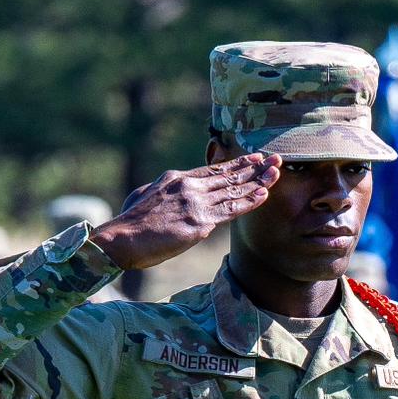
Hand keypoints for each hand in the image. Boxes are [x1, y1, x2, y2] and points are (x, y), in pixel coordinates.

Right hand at [92, 154, 281, 271]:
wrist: (121, 239)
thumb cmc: (129, 224)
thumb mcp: (144, 196)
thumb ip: (162, 192)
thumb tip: (167, 193)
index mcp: (176, 179)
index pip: (212, 170)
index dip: (236, 165)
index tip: (253, 159)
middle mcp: (189, 186)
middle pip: (228, 175)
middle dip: (254, 168)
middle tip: (275, 159)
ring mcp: (195, 203)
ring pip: (233, 190)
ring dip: (258, 181)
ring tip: (276, 173)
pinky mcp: (198, 223)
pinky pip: (230, 211)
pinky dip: (248, 202)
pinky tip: (263, 195)